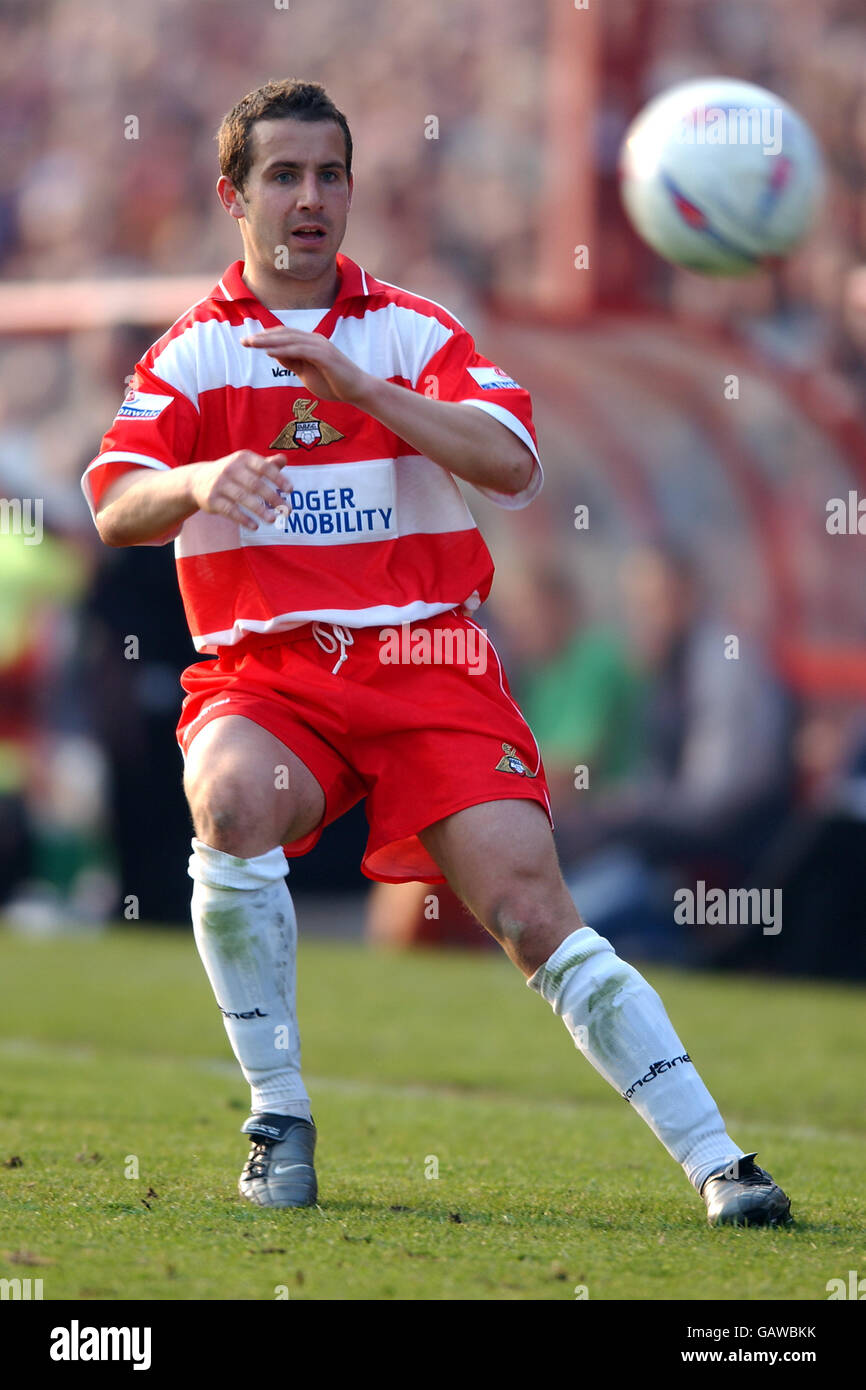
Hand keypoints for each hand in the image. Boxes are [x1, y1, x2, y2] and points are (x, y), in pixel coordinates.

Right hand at [190, 450, 289, 530]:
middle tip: (288, 510)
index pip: (263, 467)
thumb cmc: (231, 472)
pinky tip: (255, 526)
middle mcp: (230, 469)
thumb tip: (284, 459)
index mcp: (243, 458)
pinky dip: (243, 519)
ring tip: (273, 520)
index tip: (290, 490)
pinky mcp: (212, 499)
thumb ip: (266, 464)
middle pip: (255, 484)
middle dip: (273, 498)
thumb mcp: (246, 465)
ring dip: (260, 510)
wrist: (197, 480)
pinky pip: (230, 510)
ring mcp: (220, 484)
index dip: (278, 478)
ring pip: (243, 498)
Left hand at [241, 327, 371, 403]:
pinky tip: (270, 352)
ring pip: (290, 340)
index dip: (266, 337)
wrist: (358, 390)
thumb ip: (292, 363)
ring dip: (269, 341)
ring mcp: (320, 346)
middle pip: (284, 334)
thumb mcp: (306, 373)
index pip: (285, 335)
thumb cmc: (334, 384)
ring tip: (252, 344)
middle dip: (262, 337)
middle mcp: (315, 340)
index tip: (249, 342)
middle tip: (244, 341)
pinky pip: (301, 350)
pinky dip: (284, 350)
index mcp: (311, 343)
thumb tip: (275, 354)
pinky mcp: (325, 356)